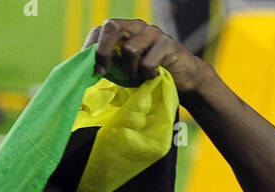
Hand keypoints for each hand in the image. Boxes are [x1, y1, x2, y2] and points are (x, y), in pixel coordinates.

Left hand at [84, 18, 210, 94]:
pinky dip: (147, 74)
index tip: (91, 68)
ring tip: (138, 79)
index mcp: (125, 30)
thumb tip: (89, 73)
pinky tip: (155, 77)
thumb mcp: (127, 71)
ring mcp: (153, 33)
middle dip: (103, 51)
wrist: (185, 81)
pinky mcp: (168, 43)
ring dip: (131, 71)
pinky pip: (148, 61)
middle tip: (103, 72)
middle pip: (112, 26)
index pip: (101, 29)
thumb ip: (111, 67)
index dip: (91, 46)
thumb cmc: (152, 77)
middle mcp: (138, 26)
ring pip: (130, 49)